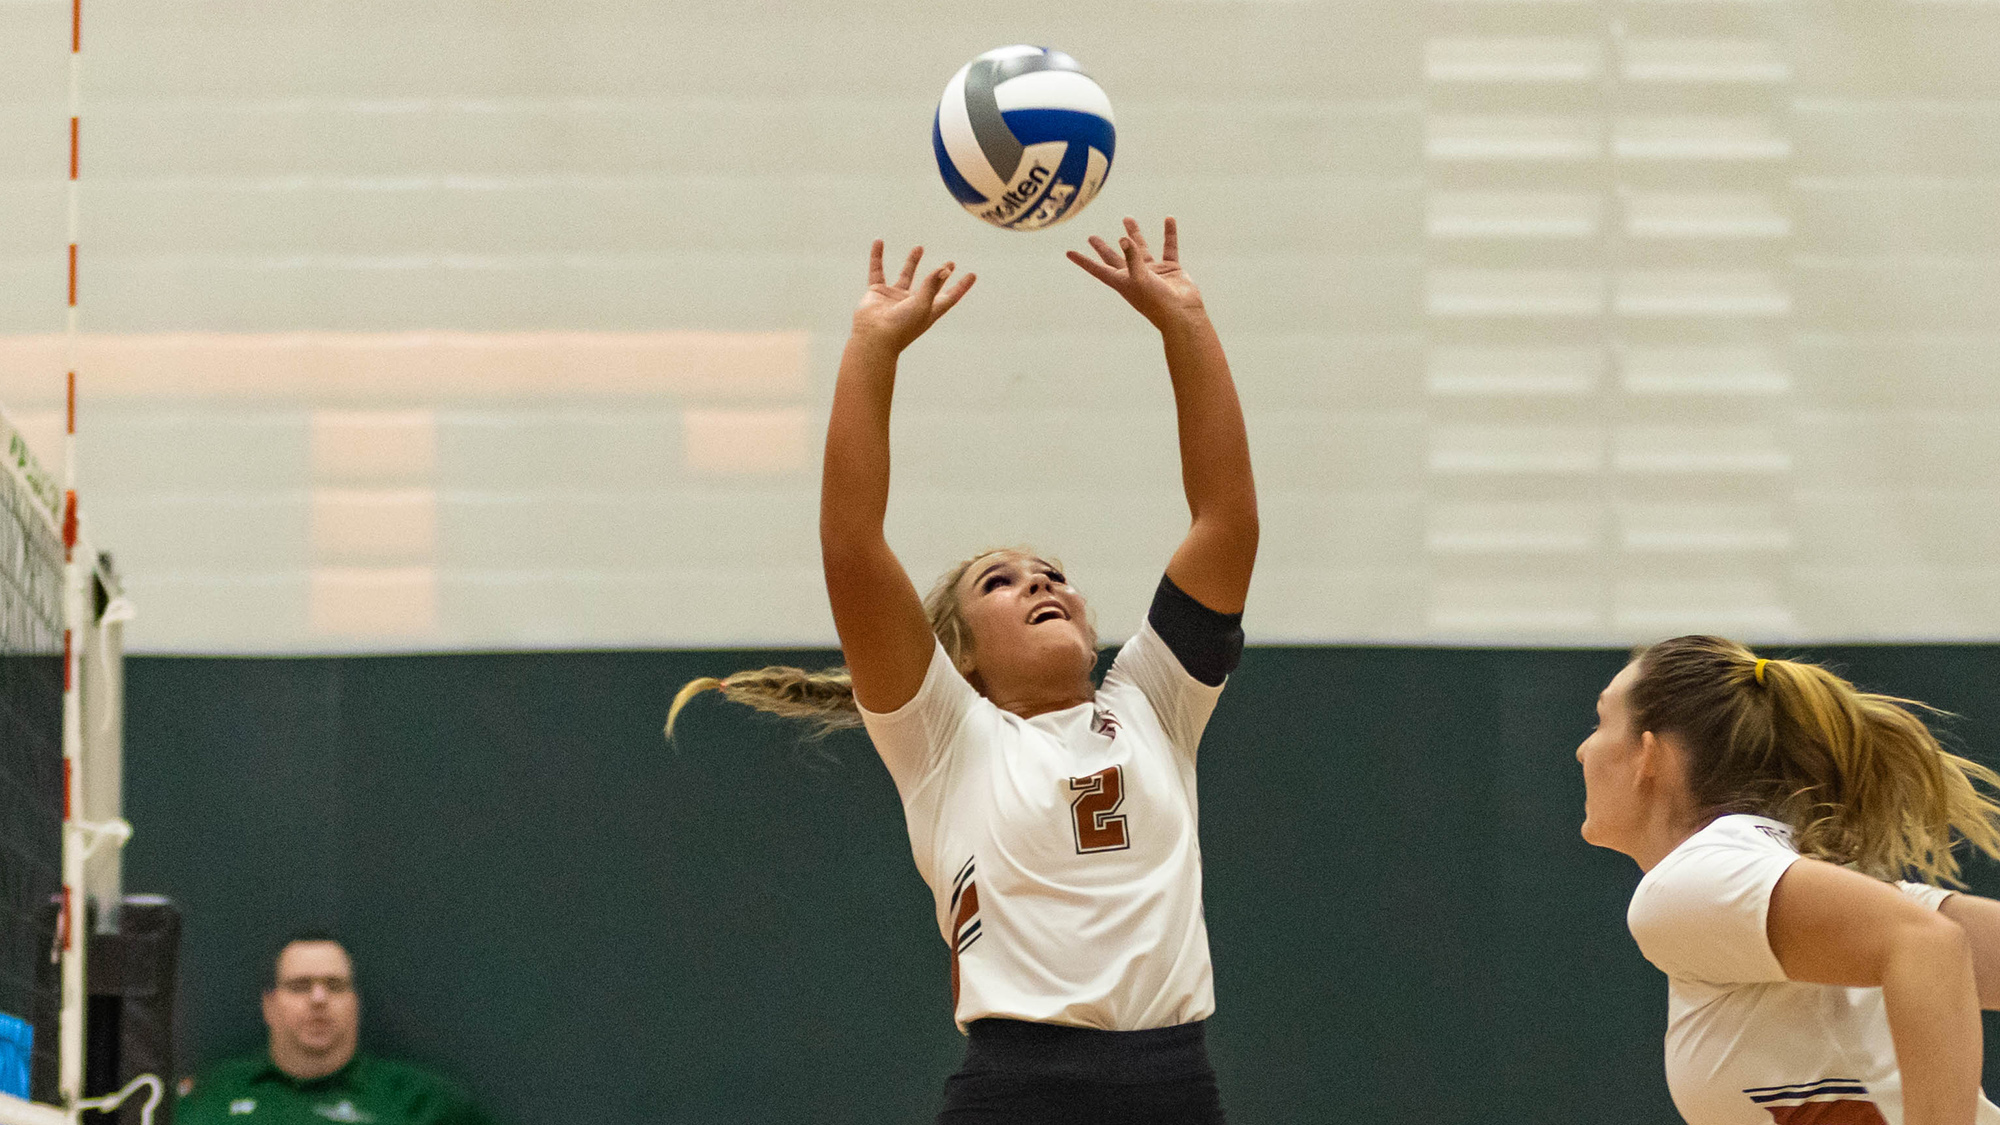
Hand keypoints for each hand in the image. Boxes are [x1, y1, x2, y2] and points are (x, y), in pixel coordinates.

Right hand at [852, 241, 975, 351]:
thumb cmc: (901, 326)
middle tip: (951, 263)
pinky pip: (877, 271)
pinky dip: (877, 257)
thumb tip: (945, 268)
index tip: (972, 275)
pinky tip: (879, 243)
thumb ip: (932, 285)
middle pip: (931, 286)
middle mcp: (913, 304)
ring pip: (906, 275)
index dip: (961, 286)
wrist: (874, 337)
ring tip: (919, 247)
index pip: (950, 297)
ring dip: (912, 262)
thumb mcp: (922, 305)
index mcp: (928, 311)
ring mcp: (895, 298)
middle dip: (940, 275)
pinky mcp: (878, 293)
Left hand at [1067, 216, 1205, 329]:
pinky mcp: (1170, 269)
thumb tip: (1122, 238)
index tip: (1068, 253)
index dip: (1083, 261)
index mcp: (1121, 281)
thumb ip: (1132, 257)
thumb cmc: (1156, 301)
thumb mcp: (1140, 278)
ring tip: (1127, 218)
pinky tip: (1169, 219)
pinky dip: (1169, 233)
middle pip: (1114, 258)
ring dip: (1134, 235)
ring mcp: (1152, 272)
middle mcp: (1134, 276)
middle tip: (1091, 237)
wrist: (1182, 313)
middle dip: (1102, 248)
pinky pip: (1169, 247)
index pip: (1097, 269)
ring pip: (1140, 249)